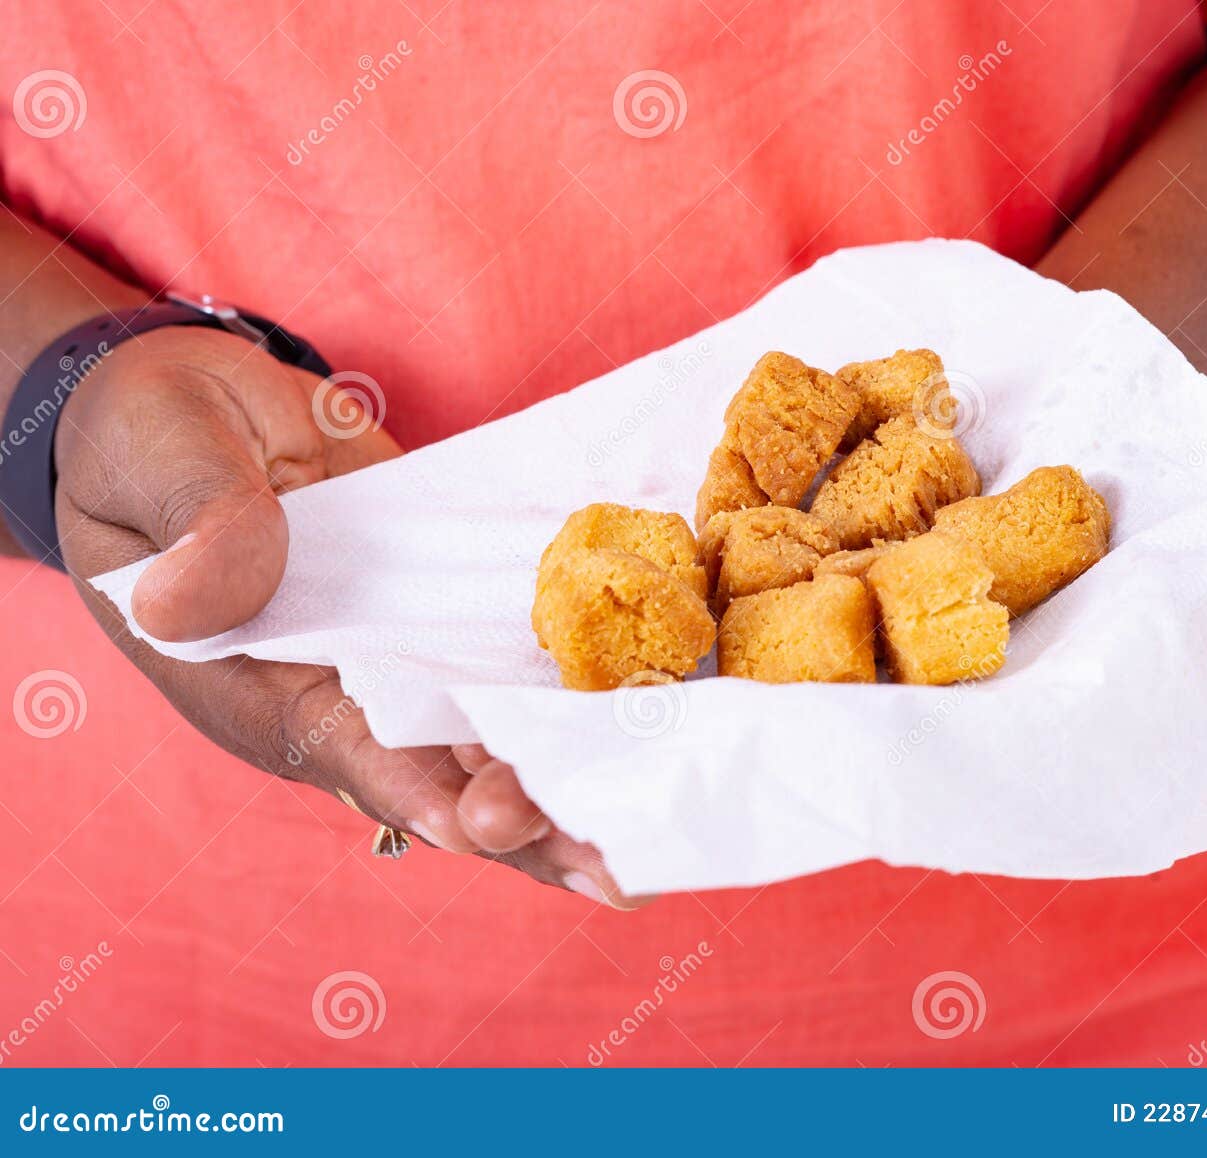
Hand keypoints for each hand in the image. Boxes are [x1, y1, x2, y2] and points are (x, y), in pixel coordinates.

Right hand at [55, 326, 642, 906]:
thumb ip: (198, 524)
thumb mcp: (159, 463)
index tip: (489, 822)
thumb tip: (191, 599)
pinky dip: (592, 677)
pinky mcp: (460, 604)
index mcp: (264, 686)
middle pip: (450, 774)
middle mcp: (352, 692)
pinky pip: (528, 651)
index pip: (350, 752)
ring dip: (579, 773)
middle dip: (530, 817)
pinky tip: (672, 702)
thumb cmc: (150, 441)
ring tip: (661, 821)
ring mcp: (415, 652)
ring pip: (504, 729)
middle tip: (612, 855)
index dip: (421, 791)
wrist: (200, 404)